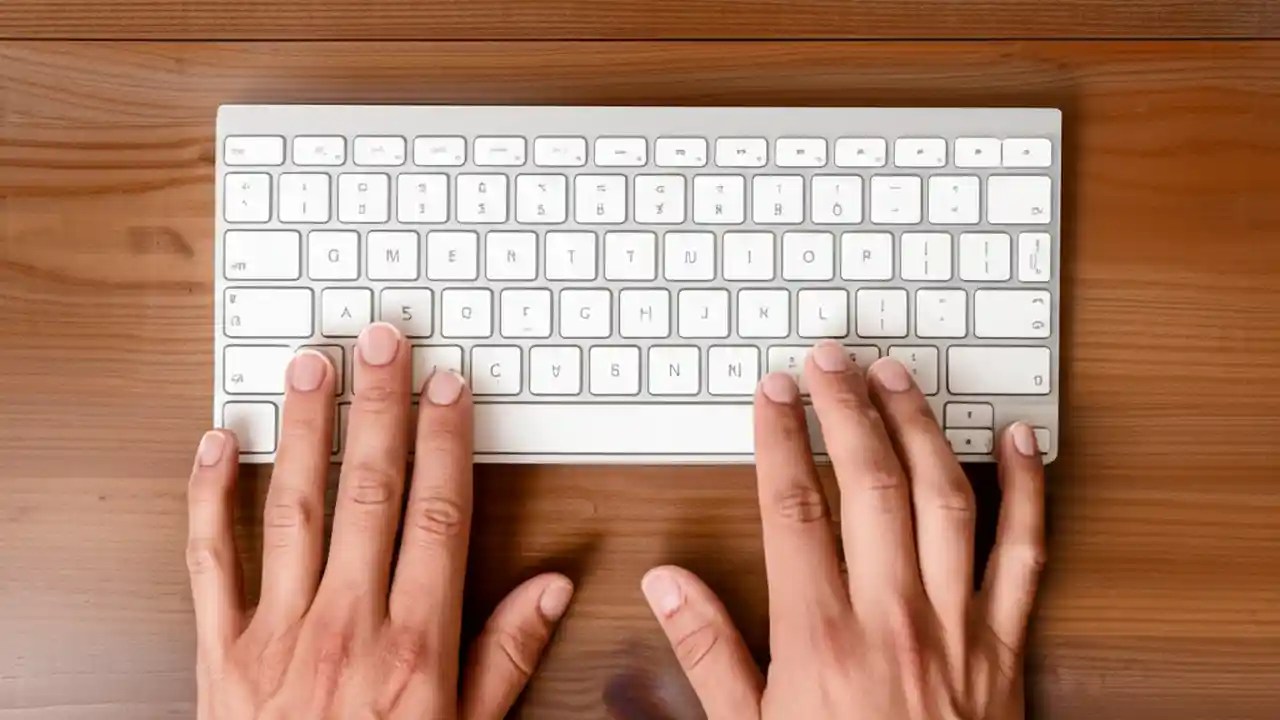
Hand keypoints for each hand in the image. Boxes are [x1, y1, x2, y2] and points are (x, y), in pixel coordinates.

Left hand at [186, 323, 572, 718]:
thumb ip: (507, 656)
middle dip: (377, 407)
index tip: (447, 387)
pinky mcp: (221, 651)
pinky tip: (219, 445)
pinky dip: (209, 499)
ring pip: (293, 508)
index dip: (445, 440)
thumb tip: (551, 588)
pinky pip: (210, 562)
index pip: (437, 514)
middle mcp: (345, 625)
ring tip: (310, 367)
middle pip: (368, 491)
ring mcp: (277, 633)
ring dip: (303, 430)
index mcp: (414, 644)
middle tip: (380, 341)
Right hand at [641, 340, 1045, 719]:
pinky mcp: (1005, 642)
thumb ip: (708, 652)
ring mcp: (957, 625)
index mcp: (821, 637)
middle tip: (830, 360)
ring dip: (919, 427)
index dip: (780, 436)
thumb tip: (665, 583)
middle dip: (846, 408)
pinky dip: (1028, 489)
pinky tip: (1020, 439)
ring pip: (944, 498)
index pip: (793, 506)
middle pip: (869, 482)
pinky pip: (1024, 551)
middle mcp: (892, 616)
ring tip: (898, 377)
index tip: (773, 393)